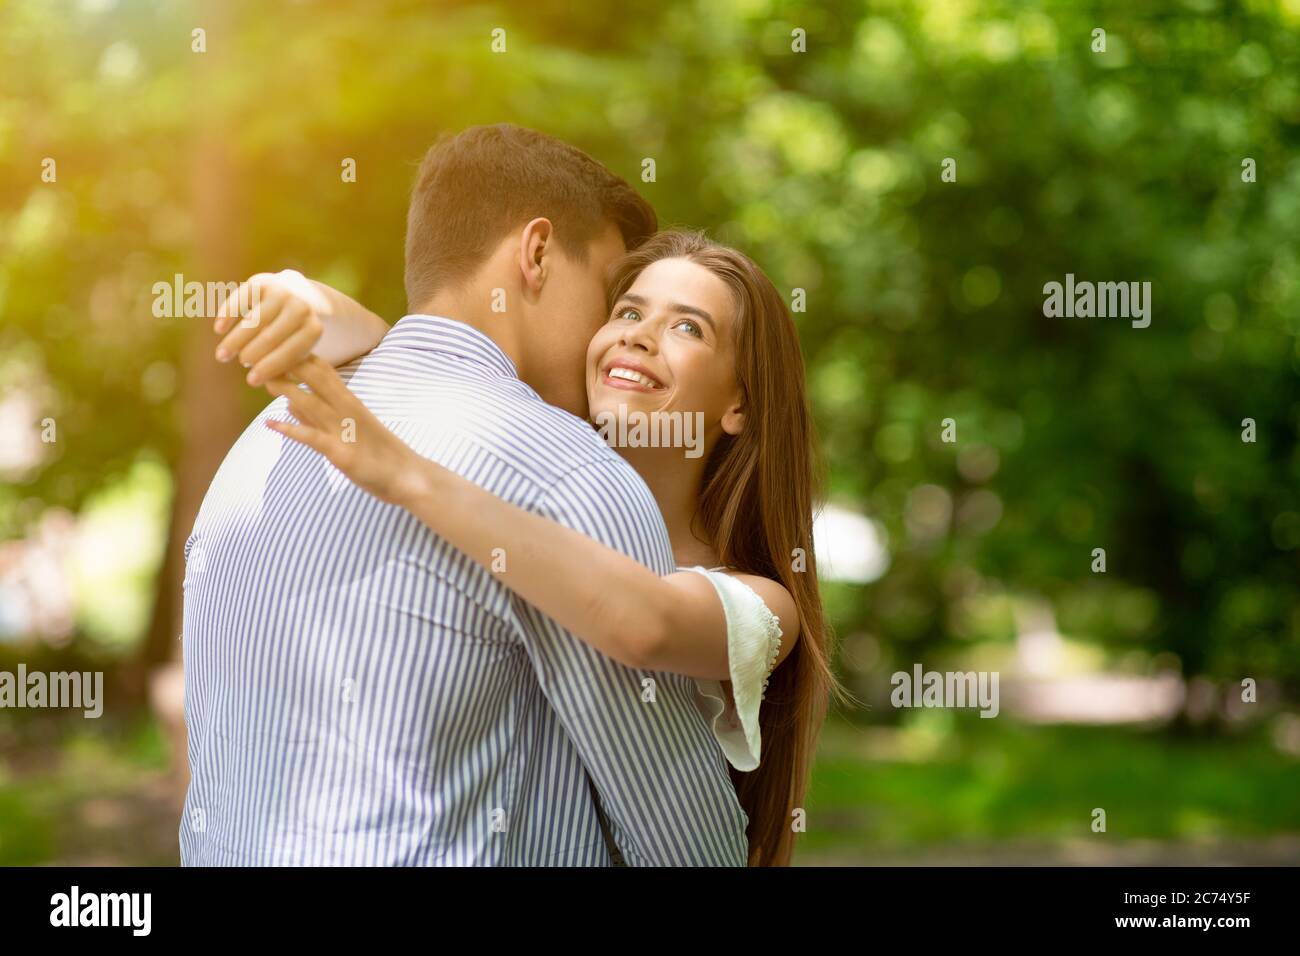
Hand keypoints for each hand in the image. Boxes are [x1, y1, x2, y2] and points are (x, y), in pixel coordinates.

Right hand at [214, 270, 328, 385]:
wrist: (299, 296)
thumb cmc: (295, 334)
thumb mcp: (299, 350)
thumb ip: (284, 366)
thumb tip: (261, 382)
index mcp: (313, 329)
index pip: (290, 353)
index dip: (270, 368)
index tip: (252, 381)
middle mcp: (301, 308)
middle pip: (270, 337)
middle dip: (251, 354)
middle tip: (238, 364)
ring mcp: (282, 292)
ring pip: (253, 320)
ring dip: (235, 340)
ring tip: (222, 356)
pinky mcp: (263, 281)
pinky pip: (241, 299)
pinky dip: (228, 314)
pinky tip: (218, 329)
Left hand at [263, 357, 429, 506]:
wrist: (408, 476)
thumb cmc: (379, 453)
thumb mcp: (346, 428)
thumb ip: (316, 416)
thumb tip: (288, 402)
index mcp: (350, 402)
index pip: (323, 370)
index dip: (299, 355)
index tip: (275, 344)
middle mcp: (347, 410)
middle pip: (316, 378)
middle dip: (289, 364)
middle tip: (261, 352)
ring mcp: (344, 430)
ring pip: (310, 403)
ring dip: (285, 389)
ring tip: (260, 378)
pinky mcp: (341, 453)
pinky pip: (312, 437)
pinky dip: (291, 430)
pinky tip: (271, 424)